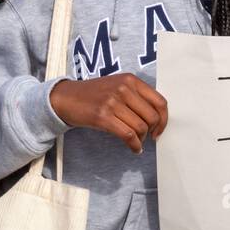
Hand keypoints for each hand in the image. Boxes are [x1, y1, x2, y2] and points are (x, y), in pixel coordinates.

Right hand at [50, 73, 168, 153]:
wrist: (65, 98)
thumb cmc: (94, 95)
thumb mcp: (118, 86)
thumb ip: (137, 96)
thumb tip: (158, 117)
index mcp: (131, 80)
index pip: (159, 102)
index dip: (164, 119)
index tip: (159, 129)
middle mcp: (124, 88)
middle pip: (152, 117)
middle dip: (152, 131)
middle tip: (147, 137)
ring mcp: (113, 101)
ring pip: (141, 127)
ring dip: (141, 139)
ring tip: (136, 142)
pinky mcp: (103, 116)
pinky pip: (128, 135)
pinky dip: (134, 146)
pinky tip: (133, 149)